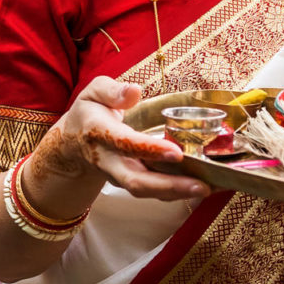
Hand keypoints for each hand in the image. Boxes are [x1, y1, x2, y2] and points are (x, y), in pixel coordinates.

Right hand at [33, 77, 208, 206]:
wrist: (73, 144)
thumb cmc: (89, 113)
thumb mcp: (92, 92)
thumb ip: (111, 90)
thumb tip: (134, 91)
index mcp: (99, 133)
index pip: (125, 144)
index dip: (150, 150)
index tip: (176, 153)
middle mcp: (109, 161)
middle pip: (137, 181)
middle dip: (170, 186)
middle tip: (202, 185)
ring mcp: (120, 176)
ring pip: (147, 191)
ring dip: (178, 193)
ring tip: (210, 188)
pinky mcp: (132, 183)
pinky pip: (154, 192)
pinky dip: (179, 192)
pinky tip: (203, 186)